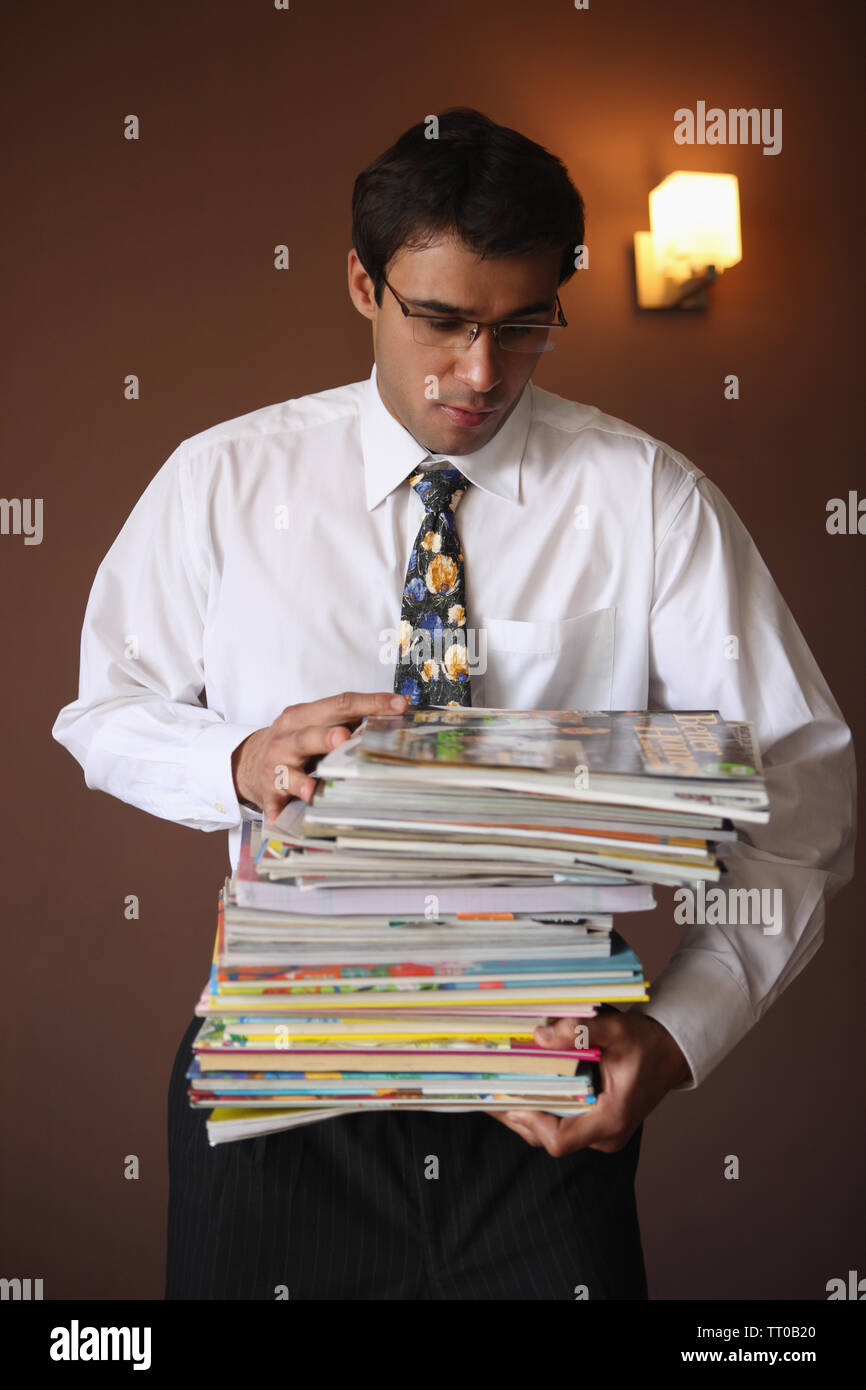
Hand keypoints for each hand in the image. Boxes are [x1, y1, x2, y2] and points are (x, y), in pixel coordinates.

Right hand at [231, 690, 407, 823]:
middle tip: (344, 738)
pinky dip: (275, 811)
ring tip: (312, 791)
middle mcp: (287, 738)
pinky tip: (278, 820)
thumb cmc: (292, 741)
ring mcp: (276, 766)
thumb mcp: (312, 724)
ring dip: (301, 782)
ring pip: (289, 772)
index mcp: (302, 716)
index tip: (398, 705)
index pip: (339, 705)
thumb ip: (344, 722)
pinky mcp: (268, 790)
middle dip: (325, 737)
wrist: (247, 761)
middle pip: (307, 736)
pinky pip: (272, 802)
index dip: (369, 704)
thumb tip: (390, 719)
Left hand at [486, 1008, 690, 1156]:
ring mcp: (600, 1134)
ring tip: (495, 1088)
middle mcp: (604, 1136)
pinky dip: (539, 1108)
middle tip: (487, 1089)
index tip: (509, 1096)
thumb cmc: (646, 1042)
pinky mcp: (595, 1125)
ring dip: (524, 1111)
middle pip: (547, 1138)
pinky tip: (520, 1087)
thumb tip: (540, 1035)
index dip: (530, 1121)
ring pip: (551, 1132)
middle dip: (517, 1114)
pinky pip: (560, 1124)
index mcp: (610, 1120)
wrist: (670, 1052)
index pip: (559, 1140)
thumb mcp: (618, 1029)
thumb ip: (582, 1031)